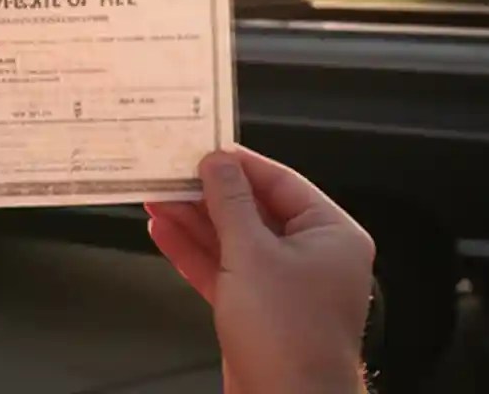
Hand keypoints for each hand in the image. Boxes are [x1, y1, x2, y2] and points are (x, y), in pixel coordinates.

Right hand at [146, 147, 374, 393]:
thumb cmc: (289, 338)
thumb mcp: (252, 254)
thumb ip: (229, 204)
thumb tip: (218, 164)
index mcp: (331, 234)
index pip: (281, 181)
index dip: (240, 164)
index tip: (205, 150)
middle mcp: (313, 256)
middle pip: (253, 210)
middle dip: (208, 195)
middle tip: (172, 174)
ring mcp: (284, 285)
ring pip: (233, 240)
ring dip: (194, 221)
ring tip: (157, 199)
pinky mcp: (258, 310)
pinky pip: (224, 270)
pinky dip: (195, 253)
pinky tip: (165, 234)